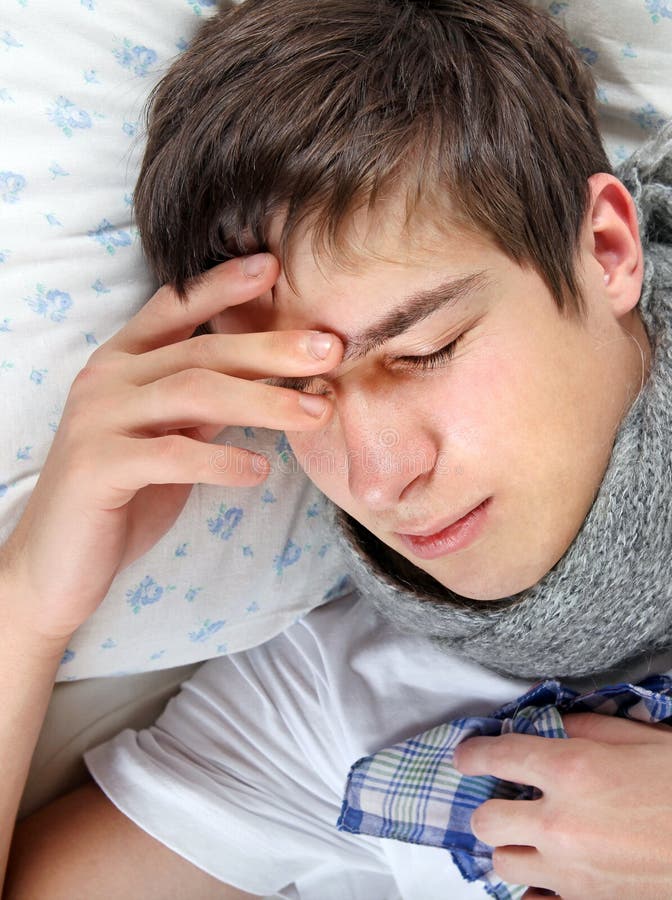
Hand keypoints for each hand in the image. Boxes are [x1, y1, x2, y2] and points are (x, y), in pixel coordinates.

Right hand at [0, 254, 341, 642]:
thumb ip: (203, 403)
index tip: (273, 266)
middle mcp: (106, 379)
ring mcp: (97, 419)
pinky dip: (222, 461)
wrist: (58, 562)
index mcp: (121, 363)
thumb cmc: (123, 496)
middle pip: (202, 351)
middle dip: (271, 349)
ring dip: (264, 401)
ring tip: (318, 412)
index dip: (221, 284)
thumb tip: (269, 378)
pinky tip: (259, 471)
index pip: (173, 307)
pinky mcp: (97, 466)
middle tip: (330, 349)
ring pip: (194, 393)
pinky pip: (174, 455)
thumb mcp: (168, 437)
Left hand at [453, 713, 671, 899]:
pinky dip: (534, 884)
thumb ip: (582, 728)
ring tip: (529, 833)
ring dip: (511, 844)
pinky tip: (546, 869)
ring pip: (503, 863)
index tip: (466, 755)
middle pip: (487, 818)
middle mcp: (560, 823)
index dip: (472, 754)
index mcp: (570, 771)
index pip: (496, 757)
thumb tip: (548, 727)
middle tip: (508, 796)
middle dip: (491, 803)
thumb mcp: (635, 738)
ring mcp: (572, 871)